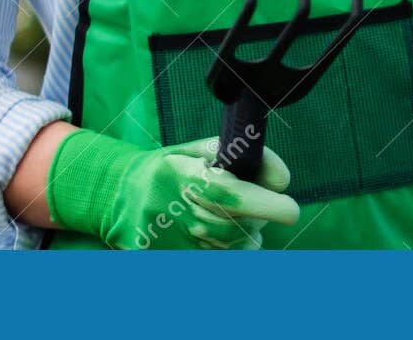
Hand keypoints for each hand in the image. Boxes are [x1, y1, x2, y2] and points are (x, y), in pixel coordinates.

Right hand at [48, 128, 299, 249]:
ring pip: (229, 250)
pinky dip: (230, 251)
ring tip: (236, 217)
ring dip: (245, 236)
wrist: (123, 196)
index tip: (290, 209)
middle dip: (258, 218)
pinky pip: (217, 262)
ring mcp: (170, 241)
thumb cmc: (172, 168)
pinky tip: (225, 237)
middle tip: (265, 205)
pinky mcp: (169, 259)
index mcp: (182, 174)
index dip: (263, 204)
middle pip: (234, 228)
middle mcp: (173, 211)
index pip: (229, 195)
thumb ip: (242, 156)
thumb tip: (283, 178)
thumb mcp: (198, 150)